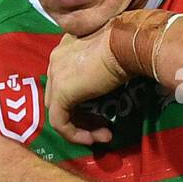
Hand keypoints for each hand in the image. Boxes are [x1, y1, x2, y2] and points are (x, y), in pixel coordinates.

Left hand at [45, 27, 133, 145]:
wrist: (127, 42)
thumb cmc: (127, 44)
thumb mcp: (112, 57)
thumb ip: (103, 68)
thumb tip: (111, 80)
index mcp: (67, 48)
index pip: (66, 79)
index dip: (83, 99)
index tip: (105, 110)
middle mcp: (56, 59)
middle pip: (59, 96)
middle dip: (80, 115)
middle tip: (103, 125)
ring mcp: (55, 75)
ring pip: (58, 110)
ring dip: (80, 127)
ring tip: (103, 136)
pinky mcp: (60, 91)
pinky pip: (59, 122)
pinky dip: (74, 134)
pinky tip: (93, 139)